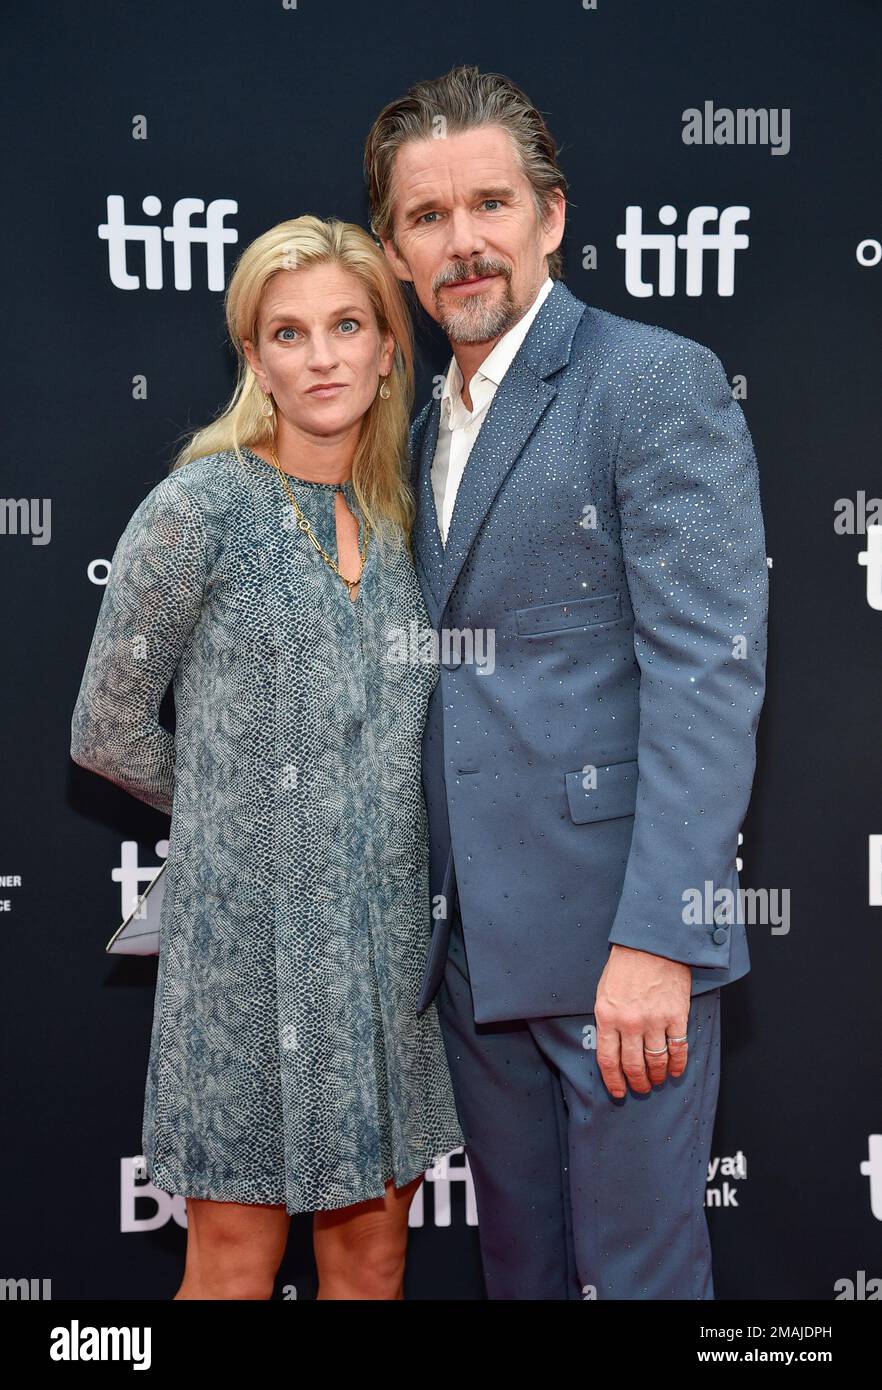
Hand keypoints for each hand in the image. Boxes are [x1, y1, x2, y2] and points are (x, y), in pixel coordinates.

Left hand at [593, 944, 691, 1097]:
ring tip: (658, 1080)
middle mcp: (630, 1023)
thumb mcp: (604, 992)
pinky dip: (678, 1064)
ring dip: (658, 1076)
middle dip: (637, 1082)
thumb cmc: (625, 965)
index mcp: (607, 1016)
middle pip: (633, 1066)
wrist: (651, 944)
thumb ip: (607, 1020)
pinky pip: (678, 1049)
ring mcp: (655, 1021)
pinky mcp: (676, 1016)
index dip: (614, 1081)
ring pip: (656, 1062)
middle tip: (641, 1088)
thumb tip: (612, 1046)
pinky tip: (676, 1070)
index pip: (608, 1060)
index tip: (619, 1092)